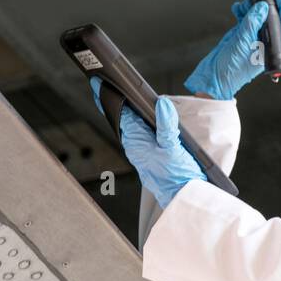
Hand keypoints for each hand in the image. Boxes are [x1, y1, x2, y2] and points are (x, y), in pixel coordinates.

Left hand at [90, 76, 206, 206]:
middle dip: (114, 104)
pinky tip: (141, 120)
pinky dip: (135, 124)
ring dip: (125, 114)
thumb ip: (166, 125)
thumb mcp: (174, 147)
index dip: (111, 98)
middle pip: (122, 120)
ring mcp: (141, 151)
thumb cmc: (178, 175)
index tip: (98, 84)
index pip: (122, 114)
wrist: (181, 196)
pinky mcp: (148, 156)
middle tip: (103, 86)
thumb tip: (160, 103)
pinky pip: (137, 135)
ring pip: (129, 128)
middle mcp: (135, 146)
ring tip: (121, 98)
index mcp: (137, 141)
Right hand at [183, 0, 280, 99]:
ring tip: (246, 2)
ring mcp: (252, 38)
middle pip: (271, 18)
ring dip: (252, 6)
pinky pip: (245, 19)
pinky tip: (237, 8)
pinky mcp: (241, 36)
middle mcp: (264, 42)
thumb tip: (262, 7)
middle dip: (267, 3)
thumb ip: (252, 24)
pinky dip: (241, 12)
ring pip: (257, 16)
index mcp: (271, 48)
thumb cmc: (231, 69)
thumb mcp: (242, 43)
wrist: (213, 78)